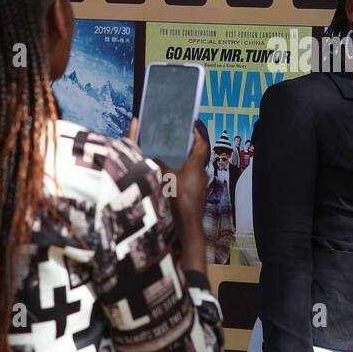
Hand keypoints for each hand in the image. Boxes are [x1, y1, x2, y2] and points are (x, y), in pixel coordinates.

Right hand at [127, 117, 208, 231]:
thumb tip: (151, 156)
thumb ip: (158, 164)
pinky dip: (181, 173)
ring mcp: (199, 185)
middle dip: (187, 147)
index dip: (197, 134)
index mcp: (196, 165)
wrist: (187, 225)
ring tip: (170, 154)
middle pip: (196, 155)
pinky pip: (189, 178)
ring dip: (183, 161)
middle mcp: (200, 173)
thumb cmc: (178, 198)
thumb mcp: (165, 178)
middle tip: (175, 139)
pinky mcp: (195, 194)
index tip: (190, 126)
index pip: (201, 144)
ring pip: (192, 167)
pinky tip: (170, 175)